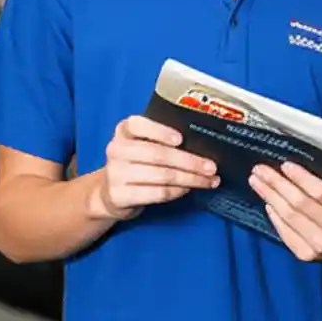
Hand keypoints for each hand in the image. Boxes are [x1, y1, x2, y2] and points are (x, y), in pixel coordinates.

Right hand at [90, 115, 219, 220]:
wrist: (110, 191)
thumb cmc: (137, 163)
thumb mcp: (142, 144)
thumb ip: (163, 140)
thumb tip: (202, 143)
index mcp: (124, 131)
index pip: (137, 125)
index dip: (160, 131)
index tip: (181, 139)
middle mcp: (117, 150)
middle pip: (158, 154)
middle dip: (190, 162)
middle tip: (211, 167)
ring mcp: (116, 174)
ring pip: (162, 175)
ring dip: (190, 179)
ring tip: (208, 181)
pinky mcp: (120, 196)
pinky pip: (157, 193)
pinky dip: (177, 191)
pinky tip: (188, 189)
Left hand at [249, 151, 321, 261]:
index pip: (321, 193)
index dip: (301, 179)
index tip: (285, 165)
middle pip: (299, 204)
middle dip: (277, 184)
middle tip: (260, 169)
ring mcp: (319, 244)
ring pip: (288, 217)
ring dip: (270, 197)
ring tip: (257, 181)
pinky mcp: (307, 254)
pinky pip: (285, 233)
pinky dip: (274, 217)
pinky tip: (268, 202)